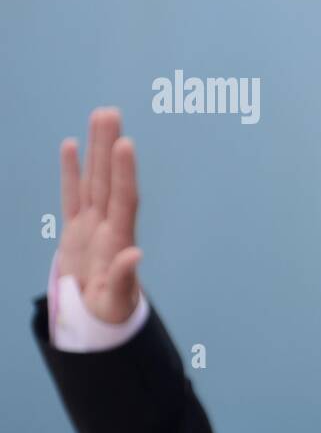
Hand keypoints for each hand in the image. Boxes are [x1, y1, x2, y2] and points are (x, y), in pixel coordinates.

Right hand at [58, 107, 141, 323]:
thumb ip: (123, 278)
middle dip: (108, 146)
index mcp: (118, 239)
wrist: (99, 319)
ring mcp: (91, 224)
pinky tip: (73, 145)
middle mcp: (108, 225)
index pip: (123, 198)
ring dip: (96, 149)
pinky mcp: (75, 229)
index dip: (123, 172)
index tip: (125, 144)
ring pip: (93, 179)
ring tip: (100, 116)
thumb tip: (135, 254)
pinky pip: (72, 194)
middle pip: (108, 179)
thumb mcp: (115, 300)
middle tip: (110, 112)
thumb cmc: (110, 312)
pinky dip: (72, 171)